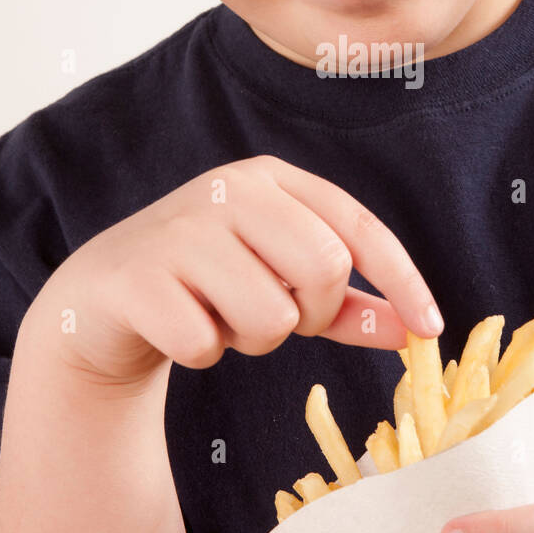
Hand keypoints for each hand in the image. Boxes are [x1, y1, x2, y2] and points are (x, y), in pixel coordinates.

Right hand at [21, 154, 442, 386]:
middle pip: (325, 268)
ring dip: (252, 340)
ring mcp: (180, 229)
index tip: (431, 329)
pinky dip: (201, 352)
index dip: (403, 280)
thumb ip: (348, 304)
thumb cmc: (208, 284)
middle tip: (275, 317)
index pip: (359, 227)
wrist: (103, 295)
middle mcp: (229, 190)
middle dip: (311, 314)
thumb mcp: (281, 282)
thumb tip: (415, 330)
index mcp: (272, 180)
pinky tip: (177, 328)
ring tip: (220, 319)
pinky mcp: (139, 277)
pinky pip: (206, 343)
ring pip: (271, 315)